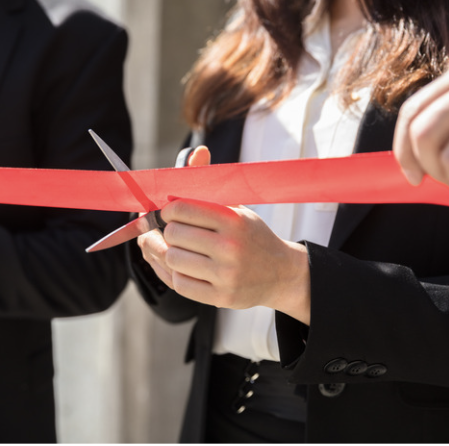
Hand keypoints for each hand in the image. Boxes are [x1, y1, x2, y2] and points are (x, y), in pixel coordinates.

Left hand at [137, 146, 310, 323]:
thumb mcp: (237, 206)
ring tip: (171, 248)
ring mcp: (226, 275)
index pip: (182, 208)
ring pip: (172, 259)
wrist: (281, 274)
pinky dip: (174, 273)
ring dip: (166, 253)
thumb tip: (197, 152)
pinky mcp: (221, 297)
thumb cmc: (251, 236)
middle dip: (166, 231)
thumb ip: (211, 181)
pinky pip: (179, 284)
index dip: (168, 209)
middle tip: (170, 231)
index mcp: (234, 220)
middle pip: (173, 234)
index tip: (169, 212)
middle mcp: (231, 247)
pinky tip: (180, 266)